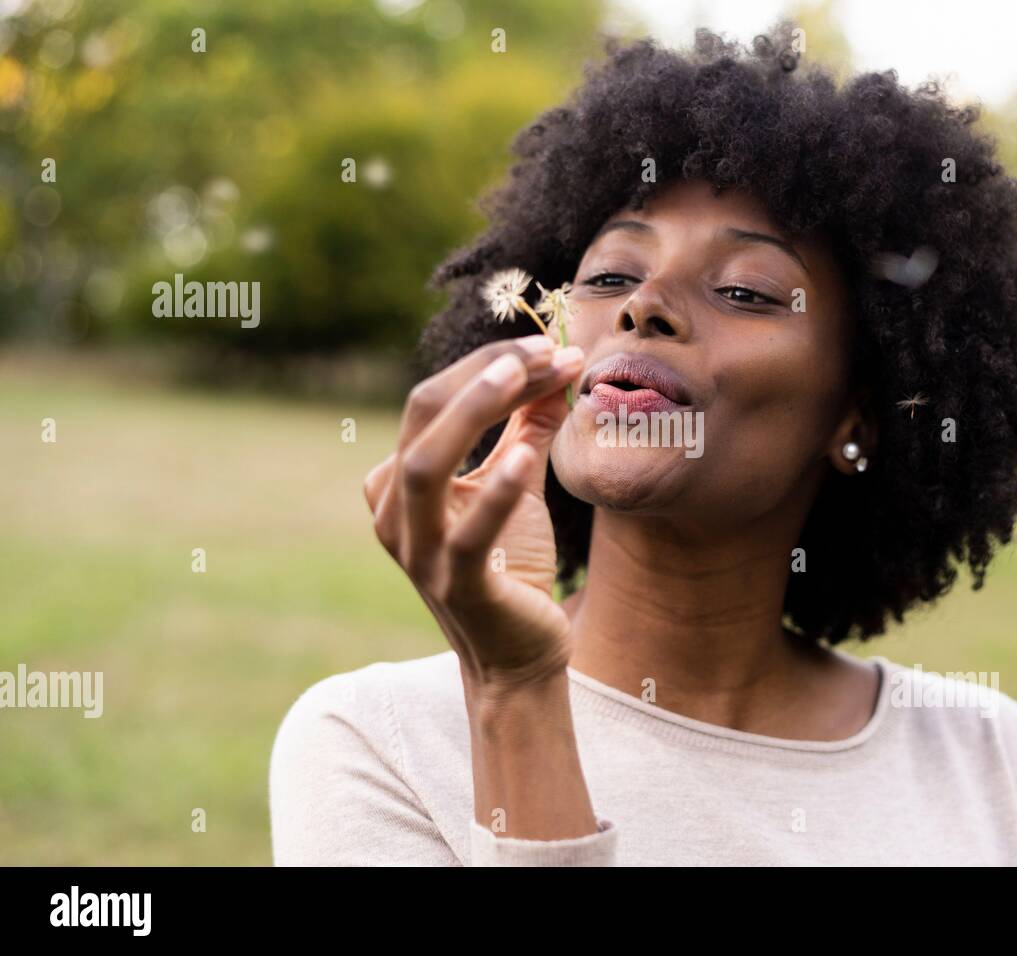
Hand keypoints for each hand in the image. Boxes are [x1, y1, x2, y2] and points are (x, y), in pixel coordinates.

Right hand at [364, 335, 584, 690]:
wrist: (518, 654)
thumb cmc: (510, 565)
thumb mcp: (516, 485)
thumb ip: (526, 428)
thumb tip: (556, 366)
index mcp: (400, 480)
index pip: (434, 400)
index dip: (490, 366)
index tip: (550, 346)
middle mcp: (394, 511)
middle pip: (424, 416)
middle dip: (485, 374)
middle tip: (543, 348)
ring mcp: (419, 551)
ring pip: (425, 465)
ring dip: (476, 410)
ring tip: (526, 375)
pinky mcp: (455, 586)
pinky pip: (468, 534)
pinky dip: (497, 490)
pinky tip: (530, 455)